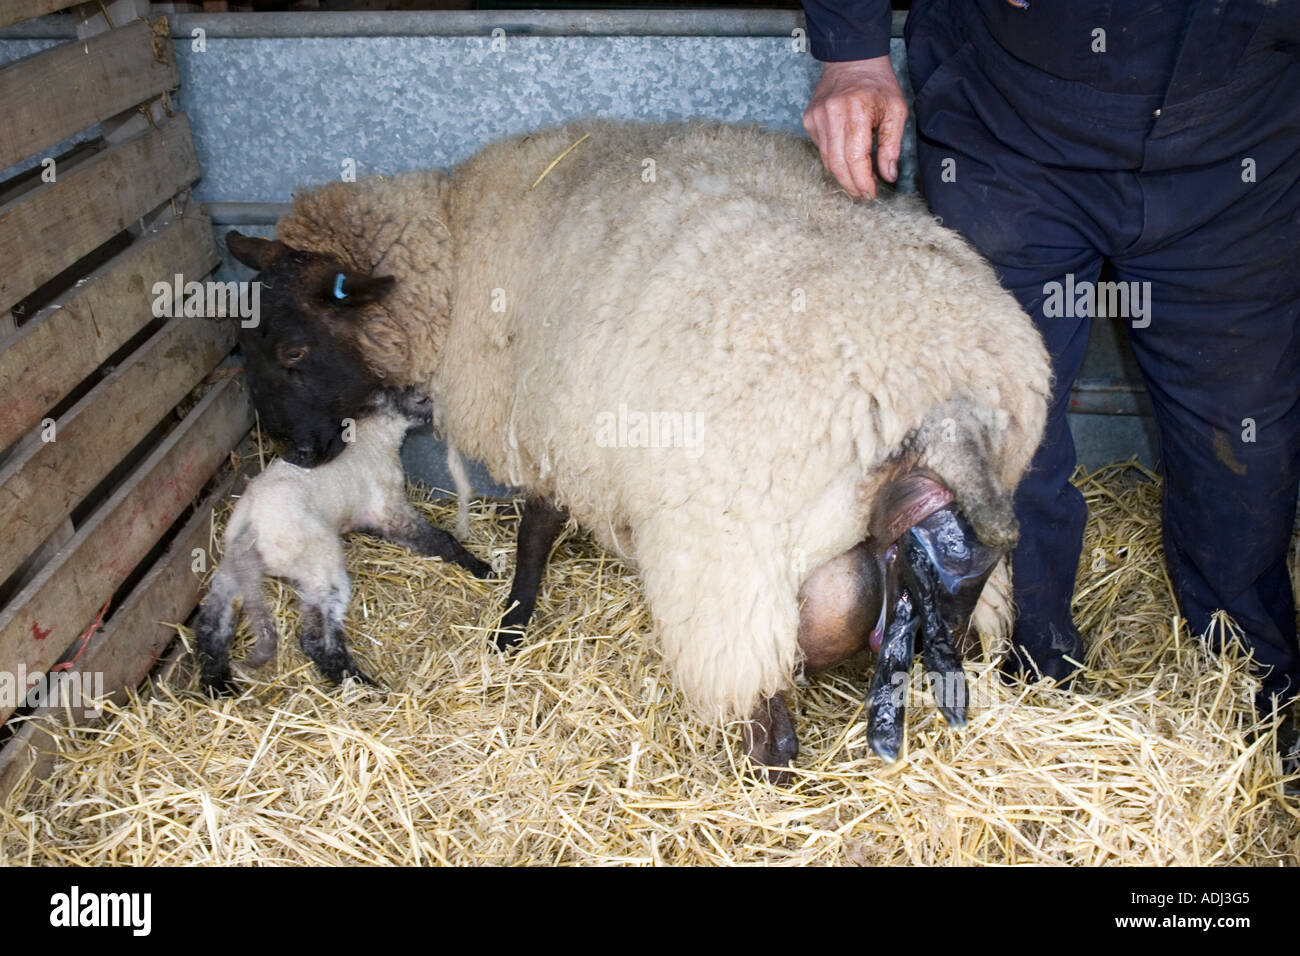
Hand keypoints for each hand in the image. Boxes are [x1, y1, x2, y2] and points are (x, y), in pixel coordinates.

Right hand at [802, 56, 907, 199]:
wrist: (852, 60)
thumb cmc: (878, 85)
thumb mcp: (897, 110)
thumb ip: (892, 145)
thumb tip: (888, 175)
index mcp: (857, 110)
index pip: (856, 157)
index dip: (863, 181)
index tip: (871, 193)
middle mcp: (832, 114)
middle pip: (837, 164)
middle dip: (851, 184)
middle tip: (863, 194)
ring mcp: (817, 117)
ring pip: (826, 160)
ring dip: (842, 175)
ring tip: (856, 180)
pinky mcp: (809, 119)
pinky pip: (821, 149)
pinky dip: (833, 158)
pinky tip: (845, 156)